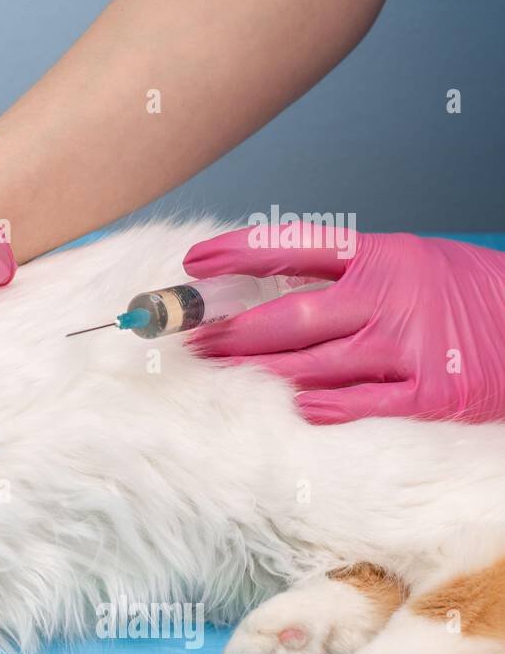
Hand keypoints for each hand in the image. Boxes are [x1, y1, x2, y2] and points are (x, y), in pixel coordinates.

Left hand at [183, 226, 504, 423]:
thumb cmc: (460, 293)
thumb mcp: (406, 261)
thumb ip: (346, 274)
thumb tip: (266, 286)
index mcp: (380, 256)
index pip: (296, 246)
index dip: (240, 253)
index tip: (195, 263)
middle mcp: (390, 296)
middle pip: (291, 316)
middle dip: (234, 331)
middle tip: (193, 340)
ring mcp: (410, 345)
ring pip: (314, 364)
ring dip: (262, 372)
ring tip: (222, 372)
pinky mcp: (431, 391)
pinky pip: (363, 402)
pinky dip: (326, 405)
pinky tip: (298, 407)